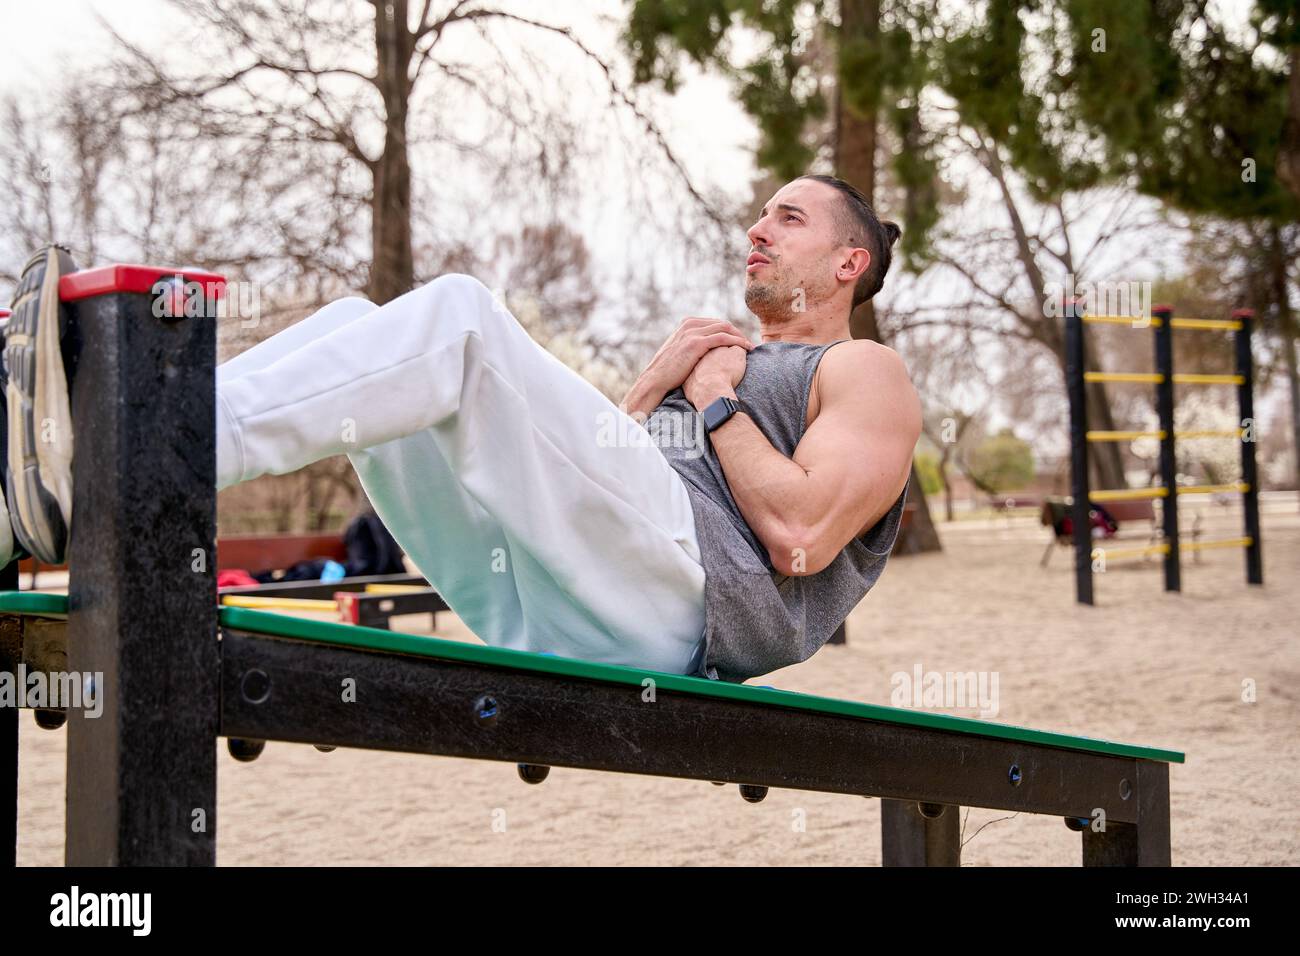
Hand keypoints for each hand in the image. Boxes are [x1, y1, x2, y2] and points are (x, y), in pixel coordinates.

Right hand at [639, 317, 753, 396]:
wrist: (656, 379)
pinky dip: (737, 341)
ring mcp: (693, 332)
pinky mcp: (696, 343)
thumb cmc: (668, 371)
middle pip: (723, 323)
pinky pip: (724, 338)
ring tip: (750, 346)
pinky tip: (746, 348)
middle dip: (738, 332)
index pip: (715, 323)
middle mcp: (690, 324)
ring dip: (741, 336)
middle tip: (749, 343)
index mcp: (686, 324)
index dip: (731, 331)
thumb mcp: (679, 351)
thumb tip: (702, 350)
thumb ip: (690, 345)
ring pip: (725, 328)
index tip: (741, 340)